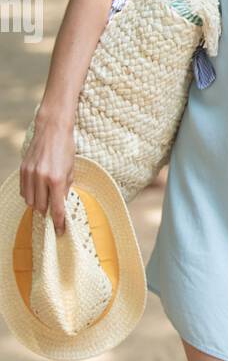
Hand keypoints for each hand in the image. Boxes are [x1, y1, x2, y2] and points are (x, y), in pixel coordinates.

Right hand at [20, 117, 76, 234]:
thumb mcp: (71, 170)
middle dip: (48, 213)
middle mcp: (42, 178)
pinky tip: (37, 192)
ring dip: (38, 205)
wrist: (52, 129)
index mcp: (57, 179)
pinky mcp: (23, 169)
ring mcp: (30, 174)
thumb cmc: (65, 149)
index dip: (59, 223)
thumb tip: (61, 203)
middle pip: (41, 207)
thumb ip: (66, 188)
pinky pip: (24, 191)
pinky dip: (30, 195)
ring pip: (30, 201)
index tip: (60, 231)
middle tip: (53, 214)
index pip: (57, 209)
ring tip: (45, 202)